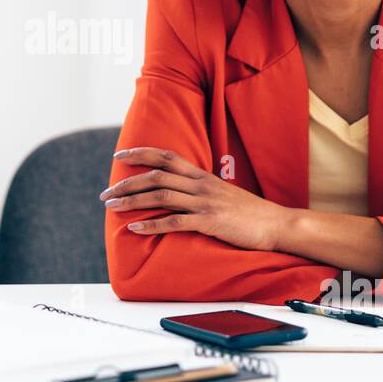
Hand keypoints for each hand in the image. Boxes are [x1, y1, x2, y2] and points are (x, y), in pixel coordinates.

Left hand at [101, 147, 290, 250]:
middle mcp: (200, 184)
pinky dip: (152, 225)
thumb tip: (177, 191)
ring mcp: (205, 203)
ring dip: (132, 201)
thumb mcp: (221, 192)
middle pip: (156, 176)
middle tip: (106, 193)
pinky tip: (135, 229)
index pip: (166, 156)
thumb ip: (198, 188)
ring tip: (112, 207)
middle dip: (127, 182)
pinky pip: (175, 222)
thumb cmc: (248, 212)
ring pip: (161, 196)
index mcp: (202, 175)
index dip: (141, 152)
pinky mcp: (210, 222)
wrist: (276, 224)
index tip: (119, 155)